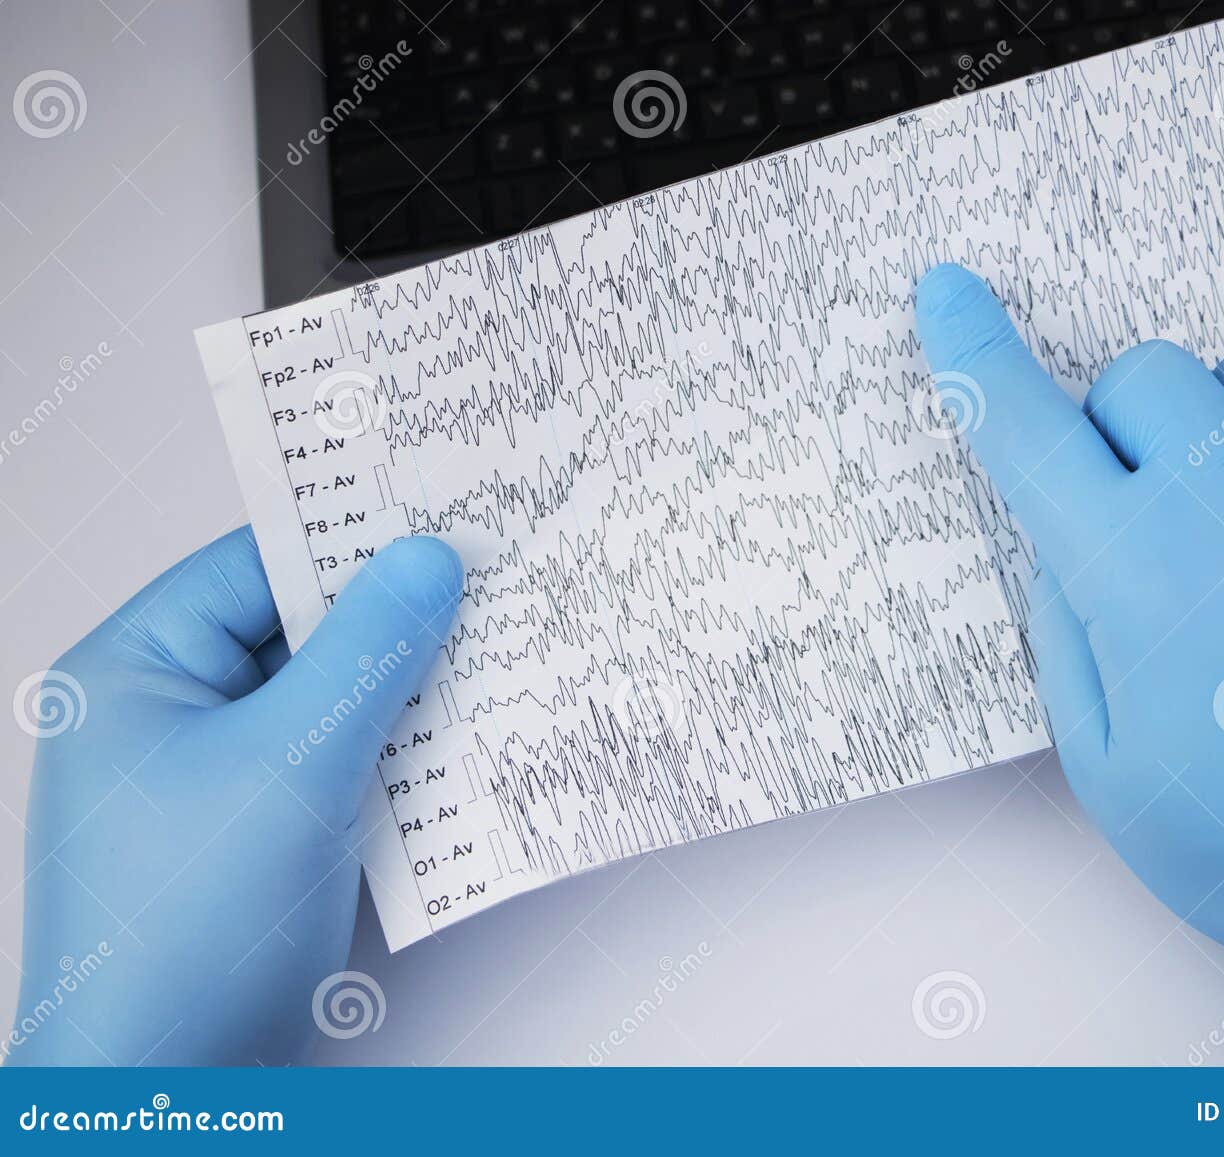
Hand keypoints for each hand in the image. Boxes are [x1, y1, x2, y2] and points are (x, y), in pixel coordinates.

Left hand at [8, 528, 461, 1064]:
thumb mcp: (293, 763)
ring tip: (499, 655)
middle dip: (396, 621)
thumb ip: (370, 650)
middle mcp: (166, 715)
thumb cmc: (193, 921)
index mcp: (135, 672)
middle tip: (492, 582)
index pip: (256, 566)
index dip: (354, 540)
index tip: (446, 518)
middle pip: (300, 634)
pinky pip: (338, 769)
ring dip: (408, 693)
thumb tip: (430, 559)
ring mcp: (214, 782)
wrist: (168, 1091)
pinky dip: (398, 757)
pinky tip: (469, 744)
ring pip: (330, 705)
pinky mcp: (258, 839)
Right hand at [915, 263, 1223, 1049]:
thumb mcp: (1104, 769)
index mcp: (1132, 569)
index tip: (947, 294)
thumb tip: (1060, 543)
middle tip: (1140, 501)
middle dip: (1120, 422)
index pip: (1026, 426)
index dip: (974, 352)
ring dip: (1223, 423)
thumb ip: (1063, 636)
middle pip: (1143, 373)